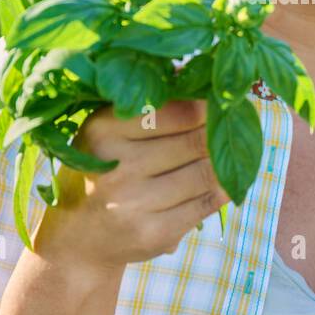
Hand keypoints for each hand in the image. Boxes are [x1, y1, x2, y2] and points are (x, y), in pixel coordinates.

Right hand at [32, 99, 230, 276]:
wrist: (78, 239)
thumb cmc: (102, 170)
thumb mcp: (107, 132)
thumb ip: (147, 104)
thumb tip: (196, 74)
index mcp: (104, 130)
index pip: (177, 110)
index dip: (206, 107)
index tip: (220, 104)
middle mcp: (117, 166)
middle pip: (195, 141)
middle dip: (221, 134)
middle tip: (236, 127)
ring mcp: (135, 203)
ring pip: (205, 173)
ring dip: (227, 163)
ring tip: (235, 153)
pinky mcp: (154, 233)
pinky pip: (206, 204)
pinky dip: (223, 191)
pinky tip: (227, 183)